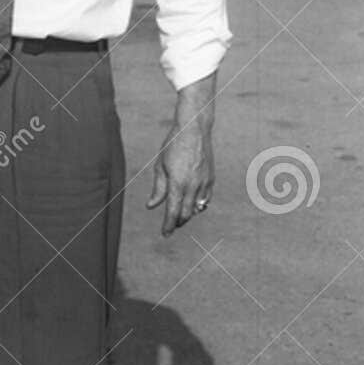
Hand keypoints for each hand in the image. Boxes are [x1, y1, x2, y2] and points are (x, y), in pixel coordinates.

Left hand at [146, 120, 214, 237]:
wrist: (194, 130)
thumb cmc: (172, 146)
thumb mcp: (160, 166)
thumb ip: (158, 189)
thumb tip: (152, 206)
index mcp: (177, 183)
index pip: (173, 212)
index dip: (168, 225)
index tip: (165, 234)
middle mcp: (193, 185)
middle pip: (186, 213)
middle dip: (178, 222)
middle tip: (171, 226)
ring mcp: (204, 182)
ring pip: (197, 208)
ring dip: (188, 214)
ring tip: (180, 217)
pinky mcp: (211, 178)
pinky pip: (206, 199)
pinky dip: (199, 205)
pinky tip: (193, 206)